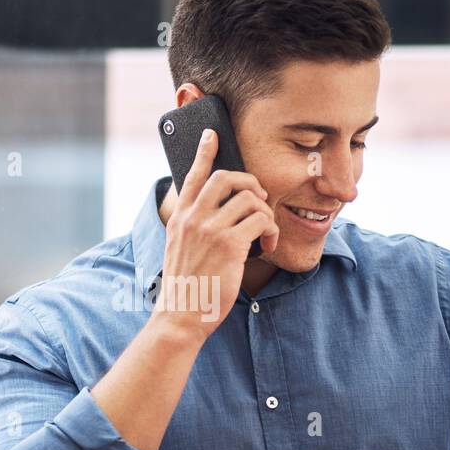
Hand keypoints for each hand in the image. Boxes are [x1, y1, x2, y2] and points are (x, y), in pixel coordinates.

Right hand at [152, 128, 278, 343]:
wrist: (181, 315)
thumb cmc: (186, 287)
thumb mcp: (179, 250)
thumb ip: (192, 228)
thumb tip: (216, 214)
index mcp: (180, 218)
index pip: (192, 176)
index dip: (204, 152)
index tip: (212, 134)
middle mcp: (193, 218)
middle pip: (226, 178)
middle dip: (250, 182)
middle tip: (259, 198)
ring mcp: (210, 230)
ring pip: (250, 199)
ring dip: (265, 213)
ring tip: (265, 232)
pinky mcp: (229, 245)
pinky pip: (261, 221)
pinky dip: (270, 231)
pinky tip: (268, 244)